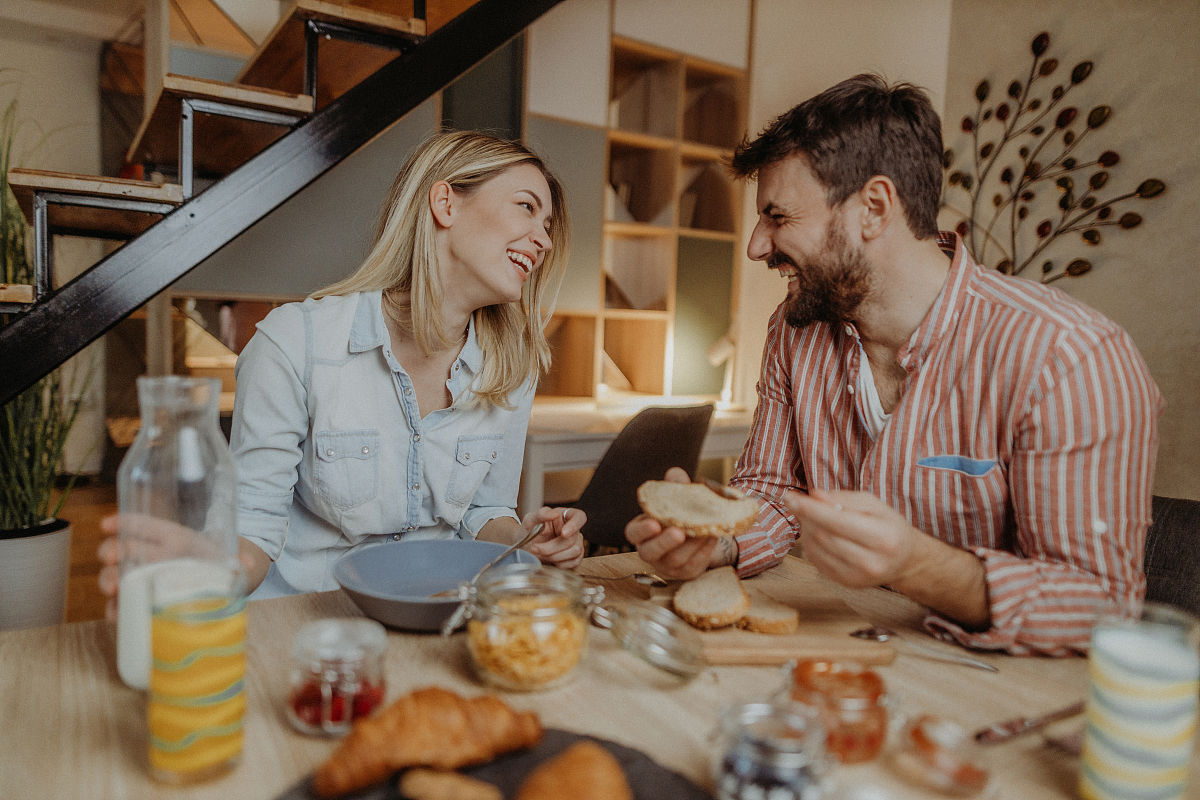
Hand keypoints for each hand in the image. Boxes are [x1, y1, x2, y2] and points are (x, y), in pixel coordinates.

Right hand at [98, 513, 267, 620]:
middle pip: (122, 547)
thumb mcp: (225, 558)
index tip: (107, 525)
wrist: (215, 583)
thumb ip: (235, 560)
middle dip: (111, 551)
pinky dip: (116, 608)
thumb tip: (248, 563)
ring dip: (108, 579)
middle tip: (111, 561)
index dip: (124, 522)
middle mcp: (151, 554)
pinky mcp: (139, 599)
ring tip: (113, 588)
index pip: (143, 524)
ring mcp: (141, 577)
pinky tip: (116, 613)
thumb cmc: (214, 563)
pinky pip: (122, 603)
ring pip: (115, 573)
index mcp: (171, 538)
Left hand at [521, 506, 585, 569]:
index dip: (574, 525)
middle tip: (534, 548)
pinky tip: (548, 559)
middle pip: (572, 539)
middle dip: (551, 547)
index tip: (563, 533)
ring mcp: (577, 544)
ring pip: (574, 551)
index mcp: (565, 516)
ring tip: (539, 554)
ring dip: (554, 556)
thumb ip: (541, 514)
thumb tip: (554, 513)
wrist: (525, 549)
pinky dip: (558, 563)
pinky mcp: (576, 558)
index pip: (579, 517)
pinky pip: (573, 563)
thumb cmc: (529, 532)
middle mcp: (574, 530)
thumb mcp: (530, 520)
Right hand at [623, 467, 719, 580]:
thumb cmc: (678, 515)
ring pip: (676, 559)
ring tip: (704, 530)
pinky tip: (712, 535)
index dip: (642, 530)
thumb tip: (676, 474)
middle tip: (678, 532)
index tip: (654, 523)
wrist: (695, 536)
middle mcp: (650, 551)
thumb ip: (673, 486)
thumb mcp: (675, 499)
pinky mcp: (686, 572)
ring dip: (691, 545)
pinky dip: (704, 550)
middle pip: (650, 552)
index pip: (633, 533)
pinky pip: (694, 564)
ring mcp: (667, 565)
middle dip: (664, 542)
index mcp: (641, 532)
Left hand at [782, 488, 919, 588]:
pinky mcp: (847, 583)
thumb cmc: (887, 526)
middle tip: (798, 502)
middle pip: (823, 535)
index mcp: (883, 538)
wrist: (904, 560)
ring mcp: (858, 577)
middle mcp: (871, 562)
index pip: (837, 521)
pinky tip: (817, 534)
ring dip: (806, 530)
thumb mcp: (873, 504)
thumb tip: (814, 495)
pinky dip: (810, 544)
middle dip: (805, 516)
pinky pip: (817, 561)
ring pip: (816, 549)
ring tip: (811, 517)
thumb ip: (843, 499)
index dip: (809, 508)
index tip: (789, 496)